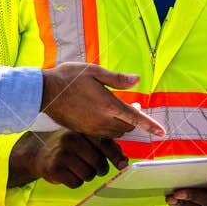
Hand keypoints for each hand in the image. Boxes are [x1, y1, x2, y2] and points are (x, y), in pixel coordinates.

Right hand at [9, 130, 127, 189]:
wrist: (38, 152)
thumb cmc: (68, 147)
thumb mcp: (84, 140)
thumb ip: (105, 146)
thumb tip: (124, 161)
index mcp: (81, 131)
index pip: (104, 143)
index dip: (115, 155)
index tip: (123, 164)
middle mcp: (71, 140)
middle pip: (98, 163)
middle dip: (99, 169)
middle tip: (92, 167)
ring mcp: (62, 154)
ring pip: (88, 175)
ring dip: (86, 176)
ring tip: (77, 168)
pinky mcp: (54, 169)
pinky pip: (76, 183)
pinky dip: (75, 182)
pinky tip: (68, 173)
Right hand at [41, 62, 164, 138]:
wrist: (44, 92)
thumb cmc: (68, 78)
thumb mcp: (94, 71)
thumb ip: (117, 79)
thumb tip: (137, 80)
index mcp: (107, 105)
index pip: (135, 118)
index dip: (150, 125)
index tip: (162, 132)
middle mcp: (101, 120)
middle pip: (127, 126)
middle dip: (134, 119)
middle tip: (133, 105)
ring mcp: (92, 128)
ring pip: (116, 132)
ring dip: (122, 124)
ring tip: (118, 110)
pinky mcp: (84, 131)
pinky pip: (104, 134)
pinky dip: (110, 127)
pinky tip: (104, 115)